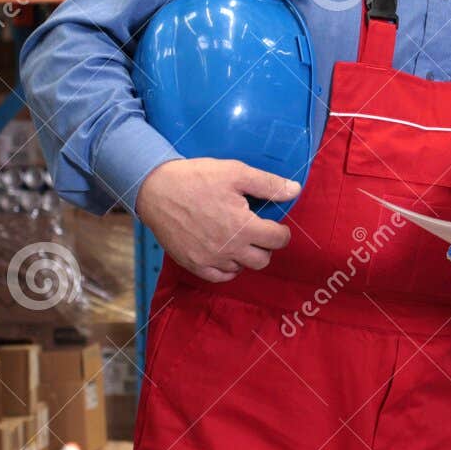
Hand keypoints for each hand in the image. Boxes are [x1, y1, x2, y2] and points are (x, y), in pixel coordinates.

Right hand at [136, 158, 296, 283]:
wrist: (155, 189)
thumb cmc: (196, 178)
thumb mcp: (236, 173)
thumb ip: (269, 184)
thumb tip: (295, 190)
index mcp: (243, 226)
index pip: (278, 240)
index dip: (281, 231)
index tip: (274, 224)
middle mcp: (228, 248)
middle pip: (263, 259)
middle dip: (265, 245)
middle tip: (257, 231)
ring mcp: (209, 258)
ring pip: (242, 268)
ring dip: (247, 256)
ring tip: (240, 238)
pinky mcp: (193, 263)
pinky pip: (220, 277)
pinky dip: (228, 268)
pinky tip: (226, 253)